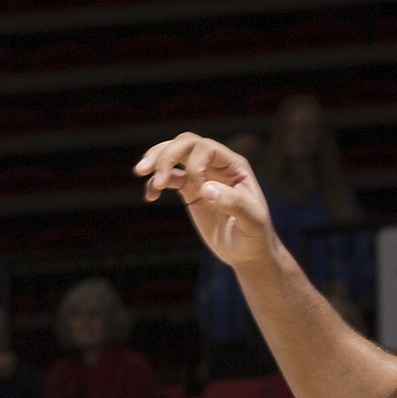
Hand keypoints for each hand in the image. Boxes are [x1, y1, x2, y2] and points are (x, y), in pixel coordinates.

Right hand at [134, 132, 280, 267]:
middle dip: (165, 155)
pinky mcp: (189, 190)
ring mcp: (201, 176)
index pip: (206, 148)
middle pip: (185, 144)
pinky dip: (154, 183)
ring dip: (155, 161)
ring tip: (141, 173)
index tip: (197, 192)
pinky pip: (168, 177)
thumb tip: (206, 188)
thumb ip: (234, 203)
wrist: (247, 254)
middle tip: (151, 173)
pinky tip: (150, 196)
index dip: (194, 164)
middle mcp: (217, 165)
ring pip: (173, 154)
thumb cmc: (255, 237)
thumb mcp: (253, 223)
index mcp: (235, 166)